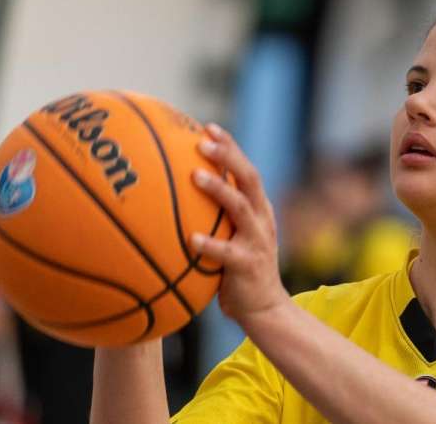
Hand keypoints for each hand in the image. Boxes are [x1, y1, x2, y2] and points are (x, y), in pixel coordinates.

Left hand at [190, 124, 290, 324]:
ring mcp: (257, 240)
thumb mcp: (231, 237)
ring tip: (196, 176)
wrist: (264, 308)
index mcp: (258, 208)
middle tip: (202, 141)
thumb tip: (171, 198)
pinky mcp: (248, 265)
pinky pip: (226, 253)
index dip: (229, 147)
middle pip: (249, 178)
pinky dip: (209, 244)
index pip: (245, 169)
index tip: (208, 127)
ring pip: (241, 207)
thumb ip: (213, 218)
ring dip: (219, 189)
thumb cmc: (238, 271)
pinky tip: (189, 239)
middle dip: (228, 156)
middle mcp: (261, 218)